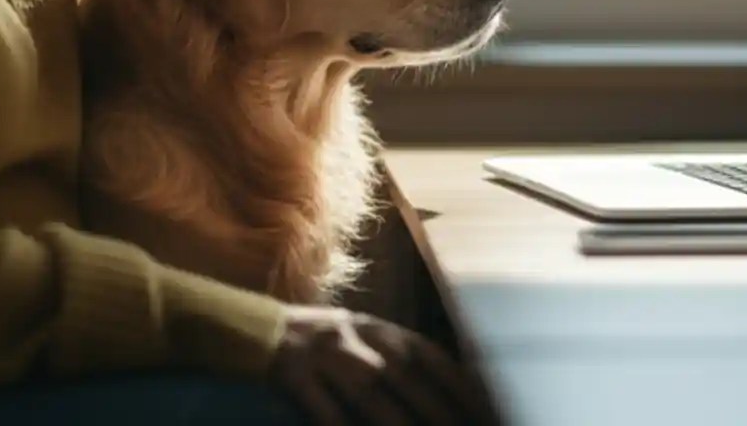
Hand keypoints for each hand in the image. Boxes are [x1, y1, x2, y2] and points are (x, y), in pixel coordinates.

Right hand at [270, 305, 495, 424]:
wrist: (259, 330)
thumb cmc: (328, 344)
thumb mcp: (369, 340)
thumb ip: (406, 362)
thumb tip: (459, 388)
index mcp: (382, 330)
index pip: (431, 355)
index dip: (460, 382)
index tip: (487, 409)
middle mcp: (359, 338)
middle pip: (406, 375)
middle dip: (438, 408)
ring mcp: (327, 357)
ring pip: (369, 393)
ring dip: (397, 421)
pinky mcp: (295, 378)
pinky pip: (324, 410)